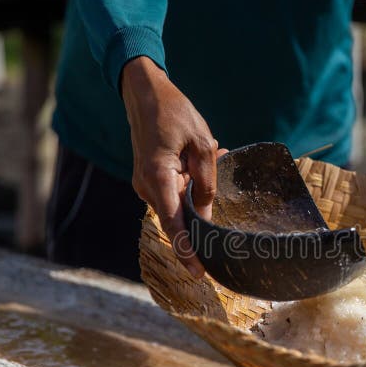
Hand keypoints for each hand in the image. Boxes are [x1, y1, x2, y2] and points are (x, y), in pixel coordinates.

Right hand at [122, 56, 223, 277]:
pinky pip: (173, 192)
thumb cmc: (175, 113)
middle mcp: (146, 186)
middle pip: (177, 218)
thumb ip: (206, 181)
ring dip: (197, 193)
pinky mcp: (149, 180)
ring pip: (177, 204)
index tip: (199, 272)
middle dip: (200, 219)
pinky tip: (201, 161)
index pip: (174, 223)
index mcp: (158, 176)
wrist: (144, 93)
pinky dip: (189, 185)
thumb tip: (205, 216)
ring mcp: (144, 184)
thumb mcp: (202, 144)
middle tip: (221, 220)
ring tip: (212, 155)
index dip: (187, 249)